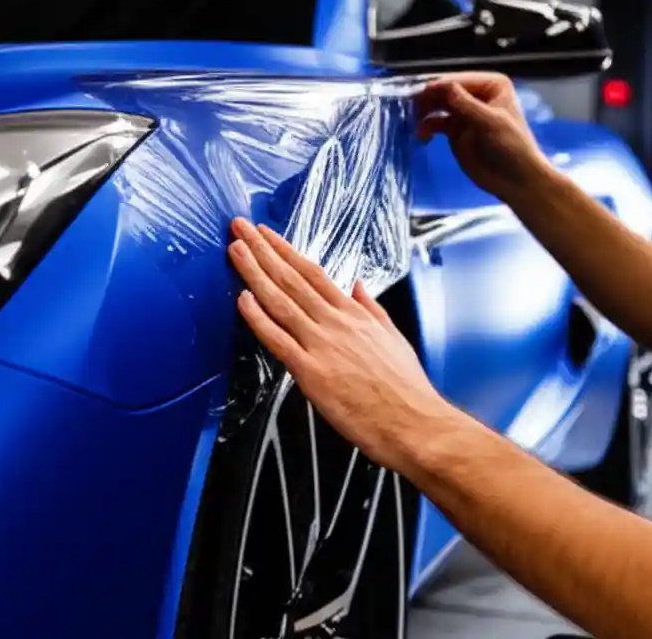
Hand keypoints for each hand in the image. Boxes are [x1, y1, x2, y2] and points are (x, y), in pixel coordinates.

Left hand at [227, 217, 459, 473]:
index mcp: (355, 314)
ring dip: (255, 273)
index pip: (313, 272)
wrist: (415, 423)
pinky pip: (278, 339)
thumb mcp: (394, 338)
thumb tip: (358, 286)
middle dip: (263, 250)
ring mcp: (322, 345)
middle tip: (240, 227)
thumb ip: (372, 310)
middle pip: (292, 278)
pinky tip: (242, 299)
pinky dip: (258, 318)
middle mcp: (336, 322)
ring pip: (281, 301)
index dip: (286, 251)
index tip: (266, 234)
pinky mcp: (312, 372)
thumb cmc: (406, 389)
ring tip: (236, 249)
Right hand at [415, 72, 552, 200]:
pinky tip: (423, 137)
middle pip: (445, 91)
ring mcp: (464, 112)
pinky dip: (426, 127)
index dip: (438, 86)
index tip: (419, 95)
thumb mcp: (489, 122)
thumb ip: (464, 104)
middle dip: (428, 99)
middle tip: (413, 111)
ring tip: (416, 125)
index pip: (458, 80)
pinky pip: (435, 123)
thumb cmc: (511, 147)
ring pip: (437, 105)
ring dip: (424, 113)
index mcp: (491, 85)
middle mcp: (476, 94)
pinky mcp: (455, 130)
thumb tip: (439, 85)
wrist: (515, 180)